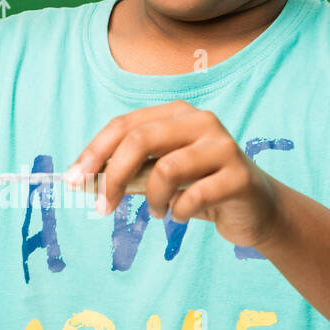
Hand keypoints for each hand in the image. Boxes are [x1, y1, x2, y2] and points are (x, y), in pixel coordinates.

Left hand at [67, 102, 286, 250]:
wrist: (256, 209)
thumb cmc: (200, 188)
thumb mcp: (161, 175)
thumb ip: (131, 171)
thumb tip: (84, 179)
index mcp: (177, 114)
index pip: (124, 125)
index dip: (94, 152)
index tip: (73, 181)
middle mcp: (200, 121)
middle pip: (140, 140)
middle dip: (113, 176)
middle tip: (103, 206)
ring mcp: (223, 146)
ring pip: (166, 169)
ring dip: (152, 200)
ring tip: (158, 212)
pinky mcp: (239, 175)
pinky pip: (194, 196)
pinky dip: (178, 212)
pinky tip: (180, 216)